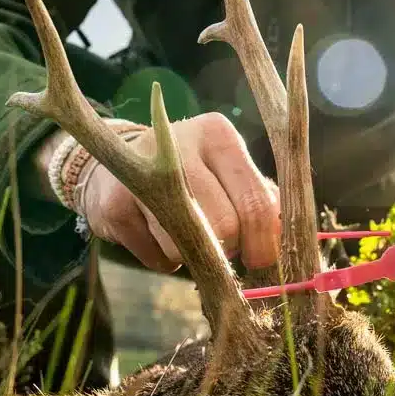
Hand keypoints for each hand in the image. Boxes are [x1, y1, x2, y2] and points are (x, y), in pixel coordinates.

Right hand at [79, 113, 280, 272]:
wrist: (119, 165)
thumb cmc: (193, 174)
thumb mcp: (229, 173)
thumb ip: (261, 200)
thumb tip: (279, 242)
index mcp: (218, 134)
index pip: (255, 201)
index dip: (264, 241)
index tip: (261, 259)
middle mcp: (178, 145)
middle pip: (224, 226)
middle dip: (228, 249)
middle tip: (221, 246)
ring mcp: (141, 173)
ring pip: (187, 246)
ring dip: (193, 256)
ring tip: (185, 234)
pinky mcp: (115, 204)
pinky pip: (157, 259)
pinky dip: (164, 261)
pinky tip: (158, 235)